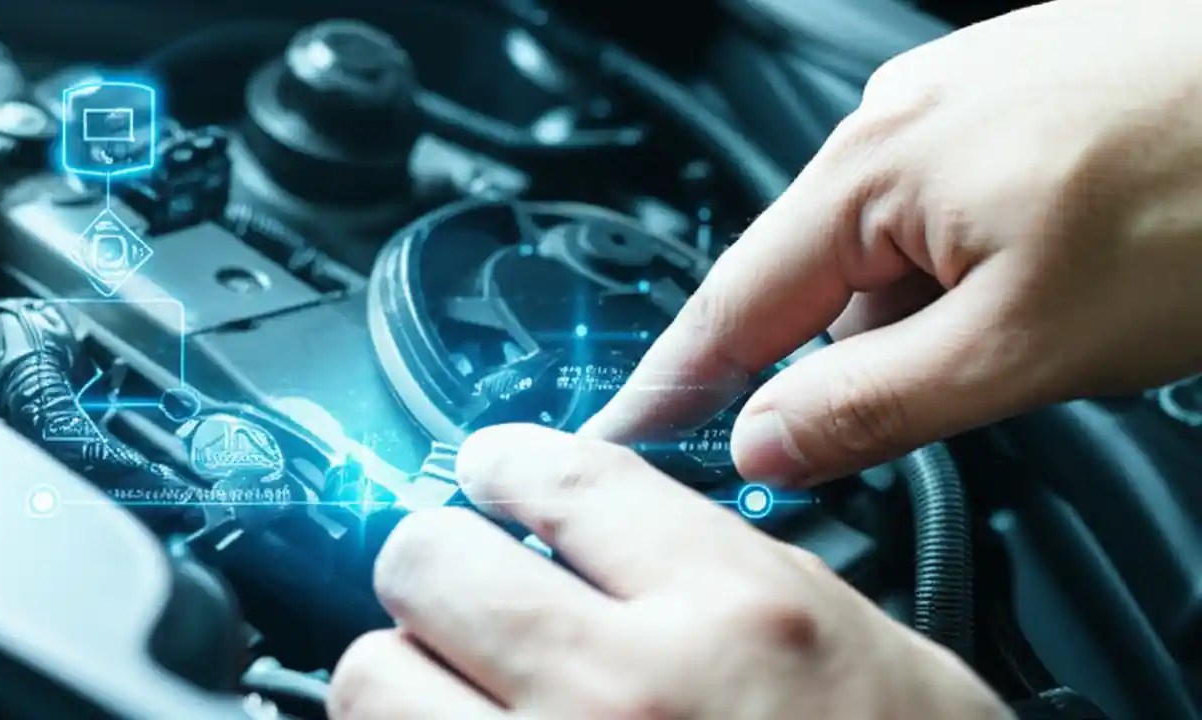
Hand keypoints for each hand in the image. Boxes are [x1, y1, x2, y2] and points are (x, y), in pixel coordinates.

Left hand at [327, 424, 1007, 718]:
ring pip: (373, 674)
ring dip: (407, 668)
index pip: (565, 477)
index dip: (505, 461)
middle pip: (433, 558)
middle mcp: (626, 694)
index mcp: (736, 614)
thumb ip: (726, 567)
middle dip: (441, 561)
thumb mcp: (861, 649)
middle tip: (465, 585)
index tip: (487, 470)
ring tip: (459, 686)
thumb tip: (598, 525)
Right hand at [583, 0, 1201, 485]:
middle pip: (810, 280)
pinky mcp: (1013, 102)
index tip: (620, 433)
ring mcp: (958, 98)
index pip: (728, 305)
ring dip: (920, 315)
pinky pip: (942, 209)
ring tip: (1030, 328)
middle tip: (912, 409)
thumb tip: (771, 438)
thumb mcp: (1028, 345)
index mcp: (875, 167)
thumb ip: (875, 403)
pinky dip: (962, 268)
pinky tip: (1042, 281)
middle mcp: (896, 117)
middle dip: (838, 358)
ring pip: (887, 250)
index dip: (672, 384)